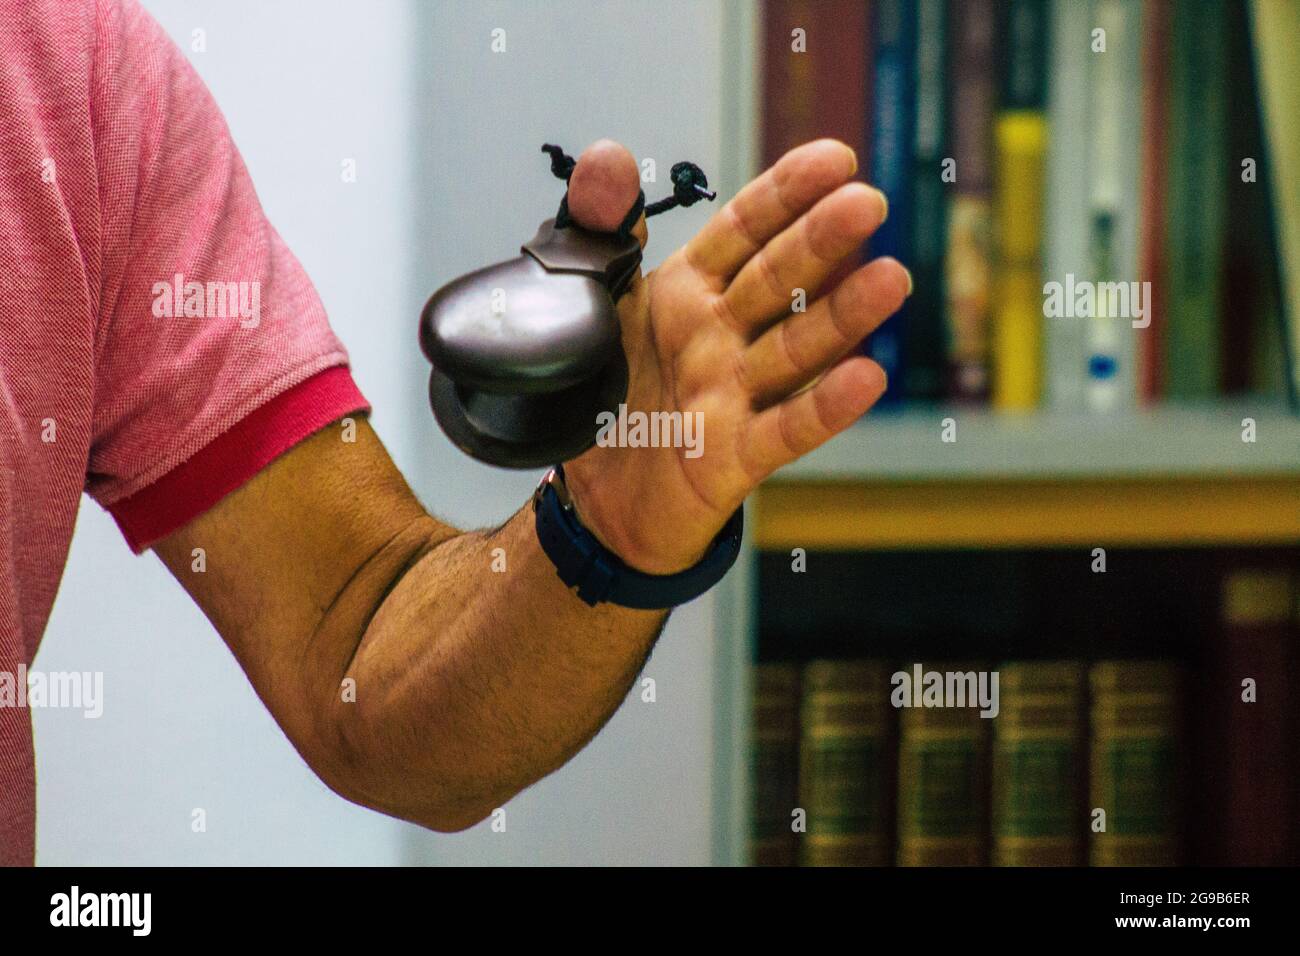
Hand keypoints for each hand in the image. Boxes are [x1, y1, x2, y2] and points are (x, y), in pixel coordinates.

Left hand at [561, 138, 910, 574]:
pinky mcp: (736, 456)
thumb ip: (601, 229)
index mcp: (690, 290)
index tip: (835, 159)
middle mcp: (721, 336)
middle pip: (778, 280)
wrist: (596, 498)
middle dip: (821, 242)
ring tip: (891, 279)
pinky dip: (824, 407)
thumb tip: (609, 154)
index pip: (745, 230)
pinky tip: (867, 378)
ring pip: (795, 349)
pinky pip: (786, 429)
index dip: (786, 194)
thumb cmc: (606, 393)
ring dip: (842, 316)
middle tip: (867, 204)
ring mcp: (734, 394)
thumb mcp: (591, 301)